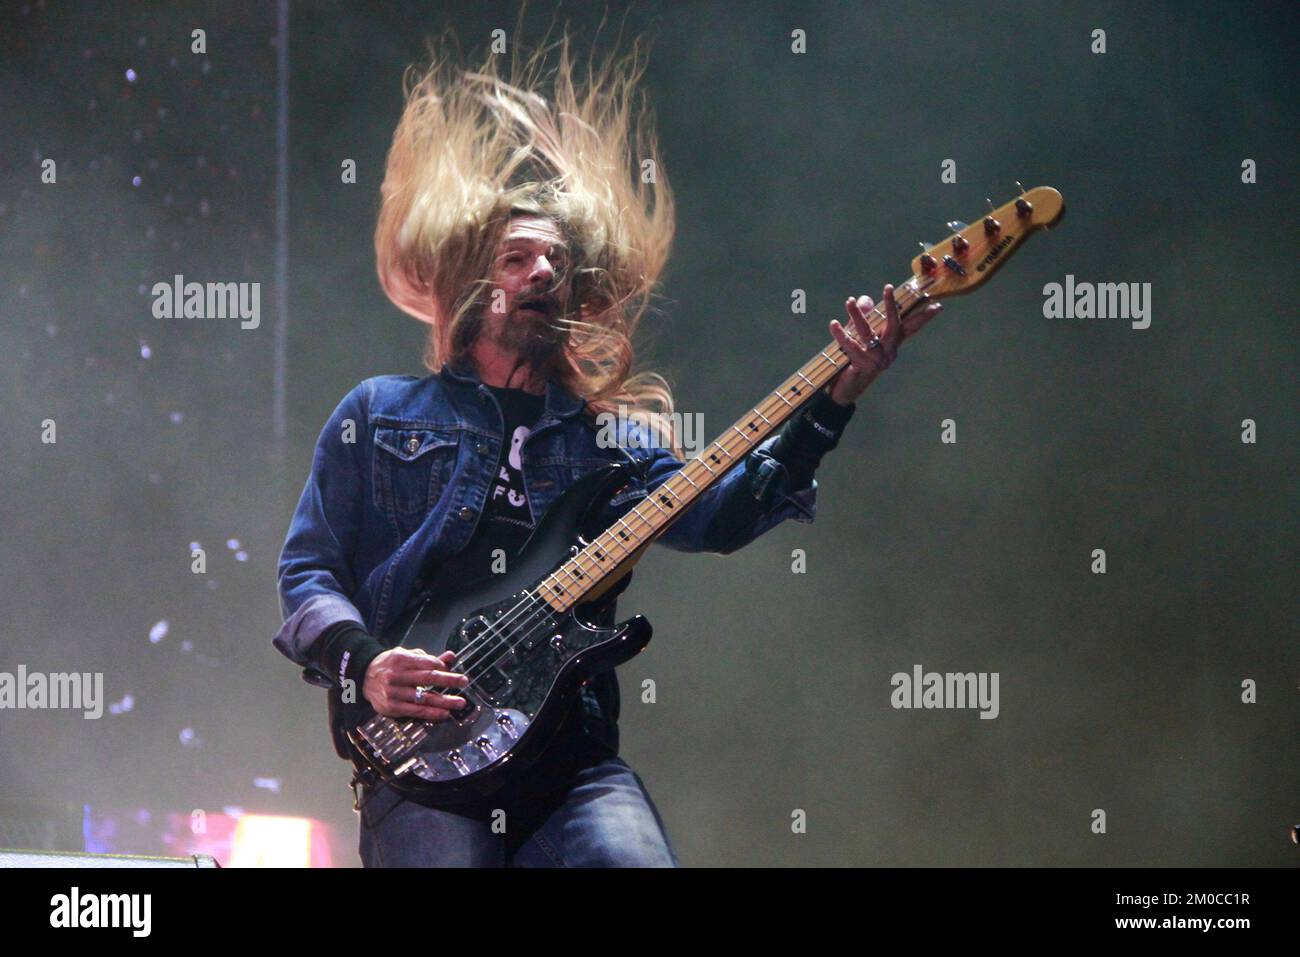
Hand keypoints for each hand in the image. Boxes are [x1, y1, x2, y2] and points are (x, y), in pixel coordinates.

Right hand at [363, 648, 468, 721]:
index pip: (427, 663)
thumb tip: (451, 656)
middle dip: (448, 680)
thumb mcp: (406, 656)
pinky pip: (415, 711)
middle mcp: (396, 675)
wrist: (363, 677)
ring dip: (444, 701)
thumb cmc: (390, 666)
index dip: (442, 667)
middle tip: (464, 681)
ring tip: (459, 703)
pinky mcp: (391, 707)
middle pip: (427, 678)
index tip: (452, 671)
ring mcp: (393, 692)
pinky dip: (431, 713)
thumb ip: (428, 658)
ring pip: (423, 697)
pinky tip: (444, 713)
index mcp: (400, 659)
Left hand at [826, 284, 942, 404]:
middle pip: (894, 327)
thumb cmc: (854, 361)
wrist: (844, 391)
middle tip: (888, 288)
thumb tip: (865, 299)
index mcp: (892, 346)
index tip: (937, 306)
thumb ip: (864, 318)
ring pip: (868, 334)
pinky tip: (834, 324)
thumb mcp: (859, 338)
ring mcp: (877, 362)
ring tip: (849, 301)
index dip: (923, 317)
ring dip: (858, 316)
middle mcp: (888, 353)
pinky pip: (852, 348)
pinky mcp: (862, 368)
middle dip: (891, 306)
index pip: (910, 329)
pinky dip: (841, 335)